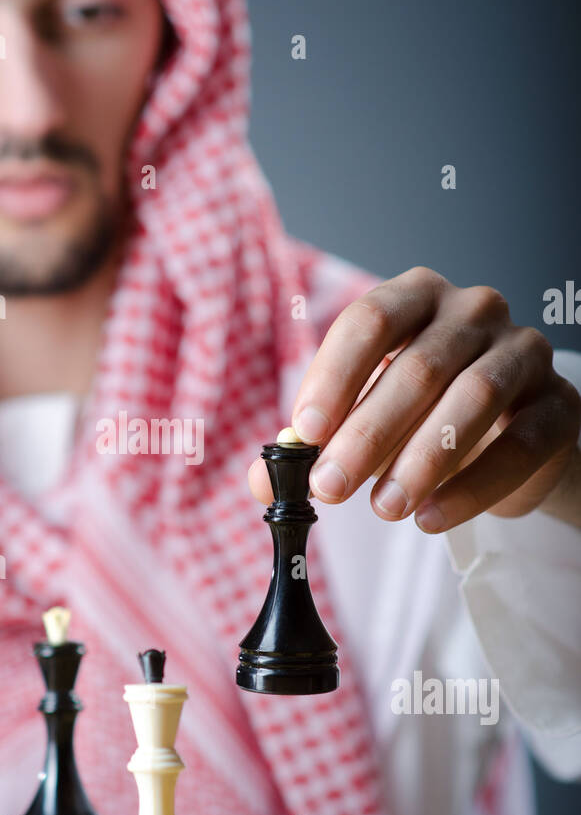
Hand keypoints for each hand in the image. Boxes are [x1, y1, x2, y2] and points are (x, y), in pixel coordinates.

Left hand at [248, 266, 580, 531]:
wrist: (510, 439)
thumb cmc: (421, 414)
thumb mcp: (362, 419)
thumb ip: (313, 444)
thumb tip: (262, 480)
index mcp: (416, 296)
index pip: (370, 321)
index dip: (334, 376)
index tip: (303, 433)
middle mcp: (474, 310)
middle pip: (418, 366)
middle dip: (367, 433)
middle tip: (330, 487)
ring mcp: (524, 352)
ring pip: (473, 399)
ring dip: (420, 461)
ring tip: (383, 508)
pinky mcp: (559, 405)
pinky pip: (517, 445)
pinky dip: (470, 487)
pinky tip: (430, 518)